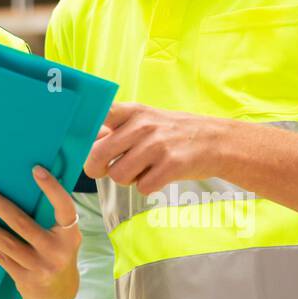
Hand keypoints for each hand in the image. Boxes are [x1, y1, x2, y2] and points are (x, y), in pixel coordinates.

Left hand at [0, 166, 80, 298]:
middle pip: (22, 223)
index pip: (64, 207)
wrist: (58, 294)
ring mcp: (40, 267)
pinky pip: (0, 256)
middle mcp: (56, 251)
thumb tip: (24, 184)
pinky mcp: (25, 279)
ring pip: (6, 242)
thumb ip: (52, 216)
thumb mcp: (64, 235)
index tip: (35, 169)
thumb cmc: (58, 252)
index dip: (52, 188)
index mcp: (70, 234)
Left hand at [83, 103, 225, 194]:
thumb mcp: (147, 119)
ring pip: (118, 175)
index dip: (84, 133)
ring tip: (141, 170)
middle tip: (104, 170)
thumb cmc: (174, 132)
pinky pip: (142, 187)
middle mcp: (143, 125)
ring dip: (126, 179)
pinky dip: (147, 187)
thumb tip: (86, 143)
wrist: (217, 141)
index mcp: (134, 111)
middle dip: (97, 168)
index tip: (80, 143)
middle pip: (98, 155)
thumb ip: (117, 128)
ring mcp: (157, 145)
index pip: (99, 115)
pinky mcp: (171, 165)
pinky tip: (158, 176)